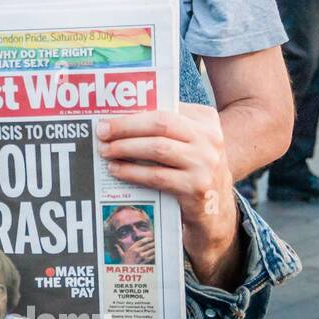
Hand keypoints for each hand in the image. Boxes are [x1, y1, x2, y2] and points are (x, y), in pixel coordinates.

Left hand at [97, 104, 239, 285]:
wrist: (217, 210)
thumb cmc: (193, 169)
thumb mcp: (189, 143)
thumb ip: (166, 129)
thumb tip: (119, 118)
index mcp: (206, 120)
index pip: (165, 108)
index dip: (133, 112)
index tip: (107, 115)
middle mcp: (210, 139)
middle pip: (161, 124)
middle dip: (126, 126)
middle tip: (101, 132)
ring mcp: (205, 163)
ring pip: (158, 148)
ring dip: (125, 148)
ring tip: (105, 151)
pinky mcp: (196, 188)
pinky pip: (157, 176)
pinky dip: (132, 172)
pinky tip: (116, 170)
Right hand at [118, 234, 155, 264]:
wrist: (127, 271)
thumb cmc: (124, 263)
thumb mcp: (122, 255)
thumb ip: (119, 249)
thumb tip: (116, 245)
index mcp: (132, 249)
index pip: (141, 241)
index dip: (147, 239)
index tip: (150, 238)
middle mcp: (137, 252)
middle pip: (147, 245)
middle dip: (152, 243)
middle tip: (156, 241)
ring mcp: (141, 257)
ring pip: (150, 251)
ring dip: (154, 248)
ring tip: (157, 247)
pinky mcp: (145, 261)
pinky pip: (151, 257)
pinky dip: (154, 254)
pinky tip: (156, 253)